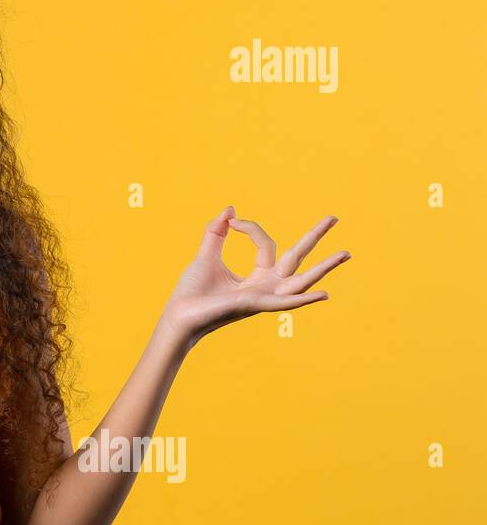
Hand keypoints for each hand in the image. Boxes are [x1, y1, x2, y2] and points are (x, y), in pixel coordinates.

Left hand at [160, 205, 350, 346]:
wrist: (179, 315)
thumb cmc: (193, 292)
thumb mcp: (207, 255)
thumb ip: (217, 232)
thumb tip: (230, 210)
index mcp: (257, 276)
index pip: (266, 245)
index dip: (251, 228)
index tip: (233, 221)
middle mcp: (266, 287)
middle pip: (296, 259)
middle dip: (314, 238)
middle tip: (334, 217)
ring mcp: (263, 298)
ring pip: (300, 281)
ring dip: (324, 268)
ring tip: (346, 253)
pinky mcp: (254, 305)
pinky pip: (284, 303)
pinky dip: (304, 300)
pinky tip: (323, 294)